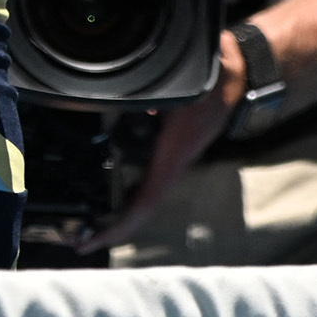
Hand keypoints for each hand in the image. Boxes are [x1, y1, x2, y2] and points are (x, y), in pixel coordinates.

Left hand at [76, 28, 248, 253]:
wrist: (236, 74)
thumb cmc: (212, 80)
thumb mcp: (178, 88)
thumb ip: (154, 96)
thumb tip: (135, 101)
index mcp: (174, 155)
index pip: (145, 202)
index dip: (119, 226)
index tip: (93, 240)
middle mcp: (175, 165)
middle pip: (142, 209)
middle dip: (112, 229)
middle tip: (80, 241)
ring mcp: (174, 161)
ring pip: (145, 198)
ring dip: (119, 215)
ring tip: (90, 226)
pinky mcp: (172, 153)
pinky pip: (149, 183)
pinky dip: (128, 197)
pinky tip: (111, 197)